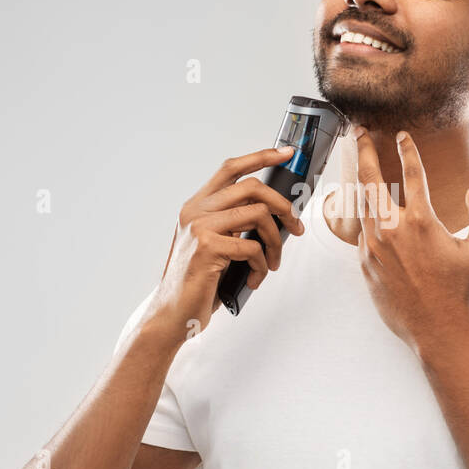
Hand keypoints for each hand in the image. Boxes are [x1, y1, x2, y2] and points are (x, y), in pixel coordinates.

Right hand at [145, 146, 305, 337]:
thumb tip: (275, 214)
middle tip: (295, 228)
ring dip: (275, 242)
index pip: (231, 169)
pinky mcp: (207, 248)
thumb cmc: (198, 282)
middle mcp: (195, 211)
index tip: (286, 154)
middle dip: (283, 207)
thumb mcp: (215, 244)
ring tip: (273, 262)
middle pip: (252, 187)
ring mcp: (199, 228)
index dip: (261, 157)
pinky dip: (262, 265)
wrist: (172, 313)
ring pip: (258, 215)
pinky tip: (255, 279)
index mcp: (197, 206)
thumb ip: (234, 225)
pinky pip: (252, 248)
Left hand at [354, 127, 468, 350]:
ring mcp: (374, 249)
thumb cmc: (462, 293)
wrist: (439, 332)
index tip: (401, 135)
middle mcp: (393, 230)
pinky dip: (365, 221)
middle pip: (372, 181)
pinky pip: (362, 236)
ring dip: (361, 184)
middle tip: (359, 134)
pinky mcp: (365, 267)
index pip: (412, 174)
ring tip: (358, 167)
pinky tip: (368, 215)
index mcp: (422, 221)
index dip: (407, 150)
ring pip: (362, 207)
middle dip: (365, 153)